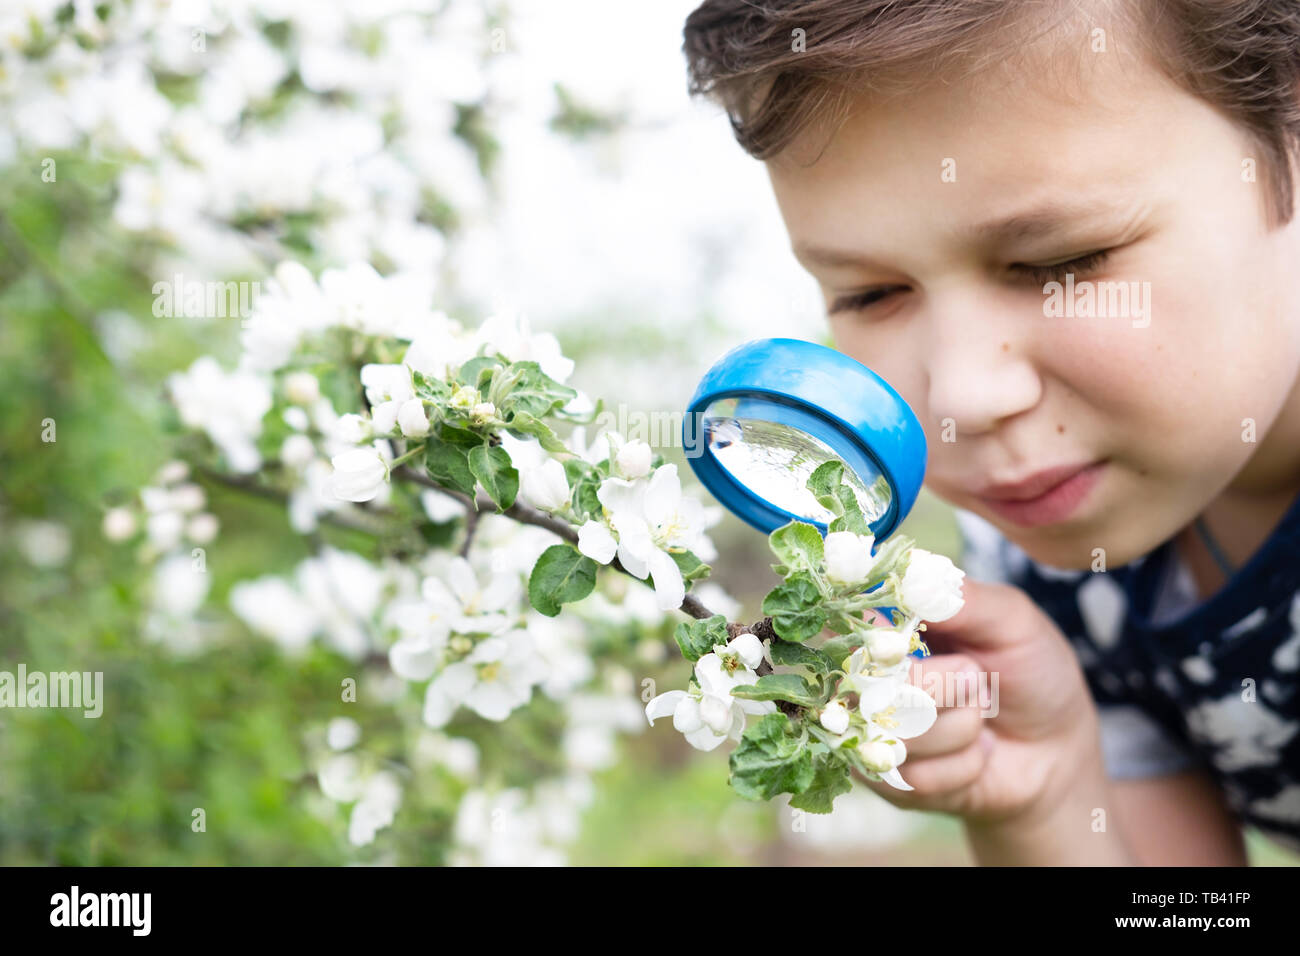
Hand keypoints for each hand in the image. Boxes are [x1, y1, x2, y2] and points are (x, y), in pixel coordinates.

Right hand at [859, 578, 1105, 827]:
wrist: (1055, 748)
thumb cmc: (1031, 672)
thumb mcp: (1011, 621)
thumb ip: (961, 599)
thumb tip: (909, 578)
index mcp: (889, 625)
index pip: (846, 621)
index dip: (873, 633)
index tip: (913, 641)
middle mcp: (868, 675)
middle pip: (871, 680)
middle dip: (945, 683)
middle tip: (979, 680)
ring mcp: (872, 729)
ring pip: (898, 731)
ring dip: (962, 727)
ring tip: (982, 719)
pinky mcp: (887, 779)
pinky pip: (916, 775)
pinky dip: (964, 764)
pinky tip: (977, 754)